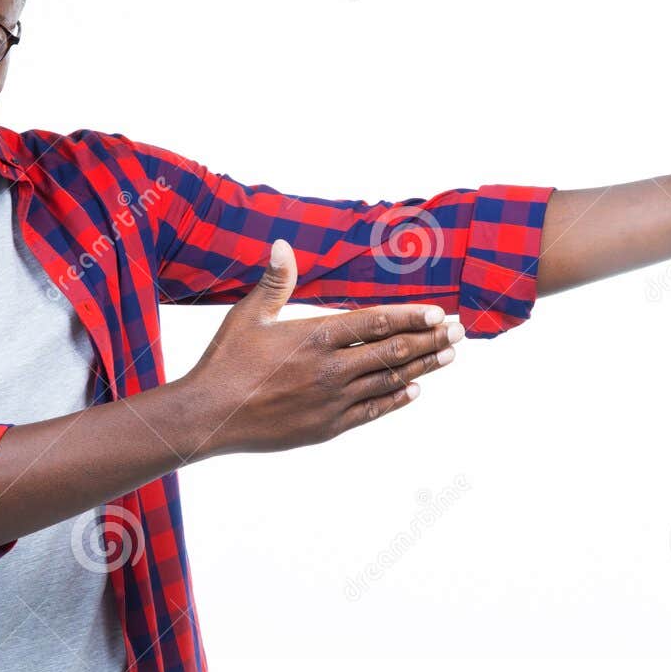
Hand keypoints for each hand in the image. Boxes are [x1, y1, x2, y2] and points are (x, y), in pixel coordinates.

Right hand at [178, 239, 462, 457]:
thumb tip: (281, 244)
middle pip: (392, 351)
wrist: (209, 416)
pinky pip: (372, 411)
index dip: (411, 317)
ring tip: (449, 356)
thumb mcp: (248, 315)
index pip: (375, 322)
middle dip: (430, 339)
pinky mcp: (327, 427)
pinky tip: (414, 389)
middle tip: (460, 331)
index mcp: (314, 337)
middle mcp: (331, 370)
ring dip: (422, 367)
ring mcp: (332, 402)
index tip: (438, 312)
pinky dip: (396, 398)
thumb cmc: (226, 361)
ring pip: (388, 380)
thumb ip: (275, 281)